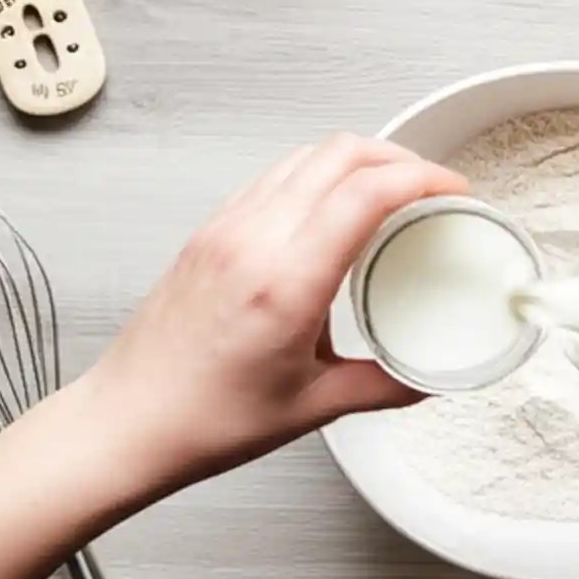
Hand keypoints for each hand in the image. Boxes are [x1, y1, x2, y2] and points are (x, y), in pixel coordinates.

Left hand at [77, 134, 466, 489]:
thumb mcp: (312, 407)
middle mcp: (252, 241)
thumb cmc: (202, 419)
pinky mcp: (209, 232)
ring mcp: (225, 229)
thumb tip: (424, 375)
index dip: (421, 178)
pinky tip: (332, 208)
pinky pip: (273, 178)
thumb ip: (382, 385)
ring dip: (356, 160)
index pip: (364, 193)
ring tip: (389, 190)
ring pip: (304, 158)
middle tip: (430, 185)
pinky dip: (317, 176)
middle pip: (338, 155)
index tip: (453, 191)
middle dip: (397, 158)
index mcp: (285, 282)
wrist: (126, 423)